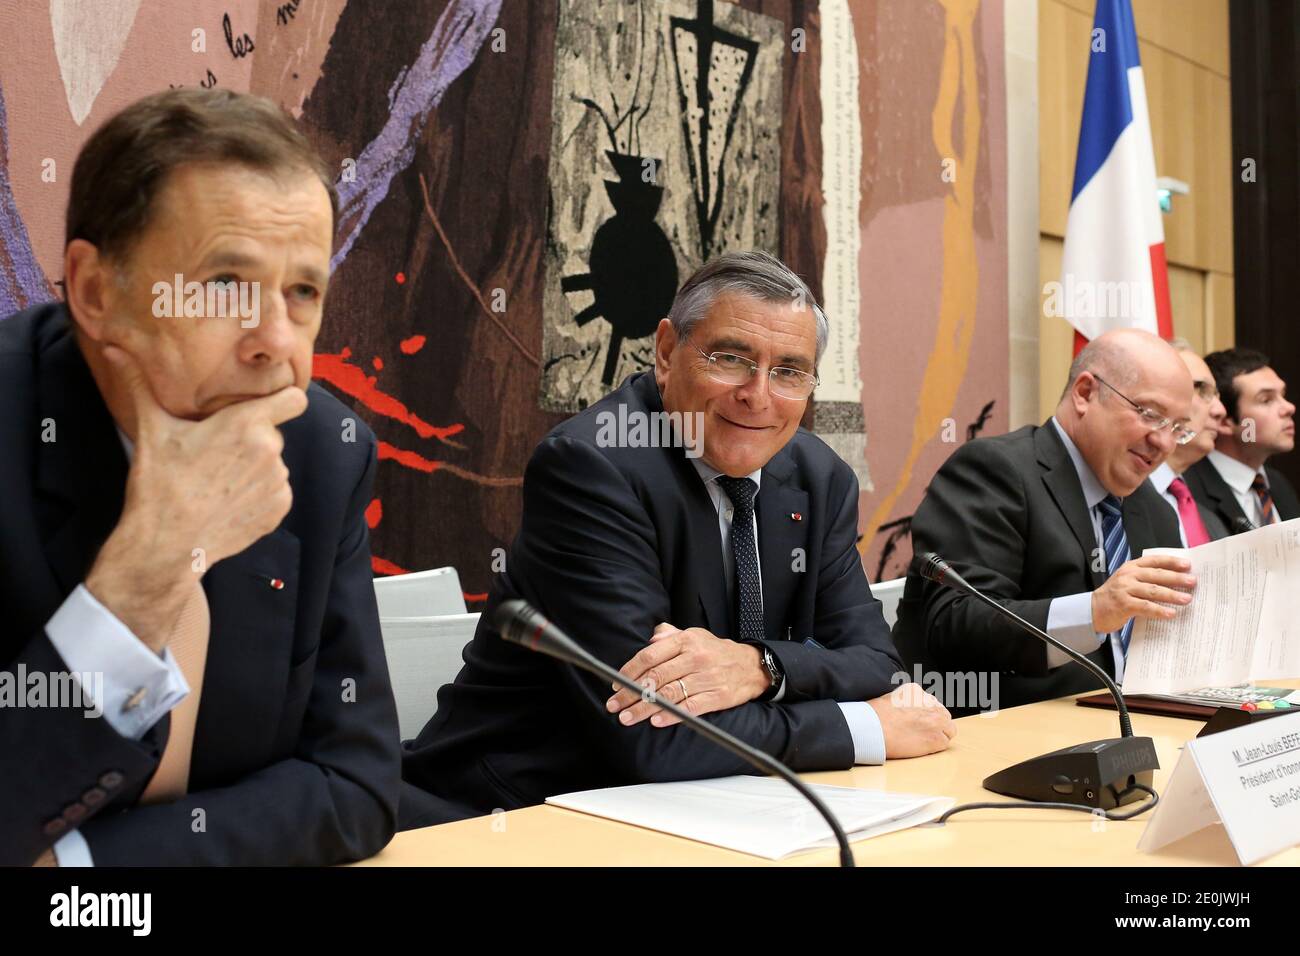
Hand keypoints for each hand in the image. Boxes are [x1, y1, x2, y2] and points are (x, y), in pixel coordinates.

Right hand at [84, 345, 306, 652]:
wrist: (167, 543)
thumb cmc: (159, 483)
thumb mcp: (152, 430)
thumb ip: (142, 386)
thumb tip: (116, 349)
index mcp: (246, 424)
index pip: (294, 399)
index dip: (283, 400)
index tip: (269, 406)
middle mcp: (270, 451)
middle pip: (273, 434)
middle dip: (253, 439)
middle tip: (217, 454)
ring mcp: (278, 482)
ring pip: (274, 464)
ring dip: (255, 468)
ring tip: (218, 481)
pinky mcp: (279, 510)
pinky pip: (277, 492)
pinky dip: (259, 495)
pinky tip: (228, 502)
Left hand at [605, 623, 768, 727]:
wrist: (751, 666)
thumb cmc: (716, 651)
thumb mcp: (694, 635)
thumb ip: (670, 635)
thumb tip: (649, 639)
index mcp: (685, 641)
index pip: (649, 656)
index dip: (629, 672)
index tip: (615, 684)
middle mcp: (695, 657)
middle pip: (655, 678)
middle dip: (630, 694)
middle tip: (615, 705)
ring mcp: (707, 677)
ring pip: (669, 694)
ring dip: (645, 709)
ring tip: (628, 718)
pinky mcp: (718, 696)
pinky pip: (691, 707)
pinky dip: (672, 715)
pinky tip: (656, 721)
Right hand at [868, 684, 955, 758]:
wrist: (872, 729)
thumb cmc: (874, 717)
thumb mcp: (890, 698)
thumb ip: (906, 702)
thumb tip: (912, 712)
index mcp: (916, 691)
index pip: (930, 703)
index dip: (925, 715)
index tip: (917, 722)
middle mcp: (929, 703)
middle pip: (943, 715)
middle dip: (935, 724)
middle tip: (921, 732)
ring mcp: (935, 720)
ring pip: (948, 729)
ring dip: (938, 735)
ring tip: (921, 740)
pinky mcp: (936, 738)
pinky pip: (944, 743)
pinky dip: (934, 747)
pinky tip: (920, 747)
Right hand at [1090, 554, 1195, 633]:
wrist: (1092, 610)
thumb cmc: (1115, 596)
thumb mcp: (1128, 581)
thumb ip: (1146, 579)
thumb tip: (1175, 581)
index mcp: (1131, 567)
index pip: (1154, 560)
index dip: (1171, 561)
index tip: (1187, 565)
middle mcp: (1128, 576)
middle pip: (1156, 575)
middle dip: (1176, 578)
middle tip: (1192, 582)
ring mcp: (1125, 590)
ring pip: (1153, 590)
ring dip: (1172, 595)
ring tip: (1187, 599)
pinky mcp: (1123, 604)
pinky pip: (1146, 607)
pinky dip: (1159, 610)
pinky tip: (1170, 613)